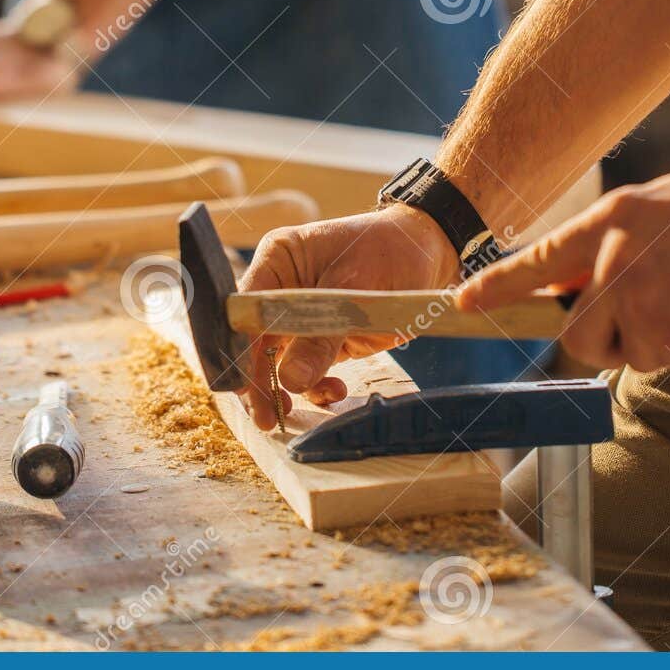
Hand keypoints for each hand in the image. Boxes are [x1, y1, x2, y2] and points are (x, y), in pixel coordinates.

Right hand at [235, 204, 459, 428]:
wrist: (428, 253)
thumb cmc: (391, 251)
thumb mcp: (355, 291)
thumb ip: (321, 337)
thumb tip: (290, 380)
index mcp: (277, 261)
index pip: (244, 312)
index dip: (241, 351)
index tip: (248, 388)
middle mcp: (279, 289)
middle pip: (253, 342)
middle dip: (259, 381)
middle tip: (269, 418)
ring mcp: (298, 315)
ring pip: (276, 361)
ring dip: (287, 389)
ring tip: (304, 407)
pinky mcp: (320, 336)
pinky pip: (305, 369)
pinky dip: (315, 386)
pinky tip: (335, 390)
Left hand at [457, 172, 669, 375]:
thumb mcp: (654, 205)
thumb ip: (605, 239)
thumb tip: (561, 279)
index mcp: (611, 224)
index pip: (538, 262)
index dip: (498, 288)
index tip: (463, 303)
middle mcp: (620, 268)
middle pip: (577, 338)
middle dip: (600, 338)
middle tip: (638, 315)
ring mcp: (652, 310)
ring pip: (629, 356)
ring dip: (653, 342)